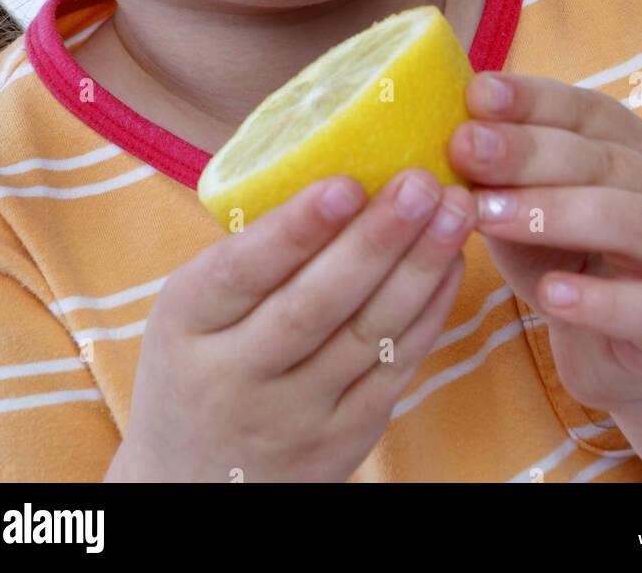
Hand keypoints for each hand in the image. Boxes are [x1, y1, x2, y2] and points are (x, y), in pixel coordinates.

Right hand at [110, 169, 473, 481]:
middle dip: (376, 240)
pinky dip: (428, 314)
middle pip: (315, 305)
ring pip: (367, 337)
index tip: (346, 182)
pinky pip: (394, 371)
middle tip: (422, 182)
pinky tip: (451, 264)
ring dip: (419, 269)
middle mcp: (234, 376)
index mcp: (186, 322)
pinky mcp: (341, 441)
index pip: (243, 272)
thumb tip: (337, 157)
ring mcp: (292, 416)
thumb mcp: (191, 308)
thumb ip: (251, 253)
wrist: (191, 483)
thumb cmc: (199, 360)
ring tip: (455, 210)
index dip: (297, 229)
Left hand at [447, 72, 641, 411]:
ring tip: (488, 215)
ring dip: (557, 213)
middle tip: (465, 149)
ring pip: (635, 222)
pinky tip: (550, 292)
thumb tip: (440, 130)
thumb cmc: (571, 259)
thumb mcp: (527, 206)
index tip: (475, 93)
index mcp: (634, 144)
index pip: (585, 108)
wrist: (633, 350)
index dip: (532, 99)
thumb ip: (497, 173)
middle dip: (529, 151)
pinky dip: (599, 300)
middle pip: (603, 159)